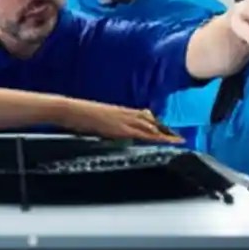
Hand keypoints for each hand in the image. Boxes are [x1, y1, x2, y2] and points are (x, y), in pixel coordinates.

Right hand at [62, 101, 183, 142]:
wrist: (70, 109)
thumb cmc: (78, 115)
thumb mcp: (96, 118)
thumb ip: (107, 123)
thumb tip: (110, 129)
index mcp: (119, 110)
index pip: (143, 115)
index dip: (155, 122)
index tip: (165, 128)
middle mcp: (124, 113)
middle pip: (150, 120)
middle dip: (164, 128)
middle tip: (178, 136)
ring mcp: (123, 119)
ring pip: (150, 125)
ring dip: (164, 132)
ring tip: (177, 140)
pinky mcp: (120, 128)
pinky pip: (141, 132)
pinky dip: (154, 135)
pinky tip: (163, 139)